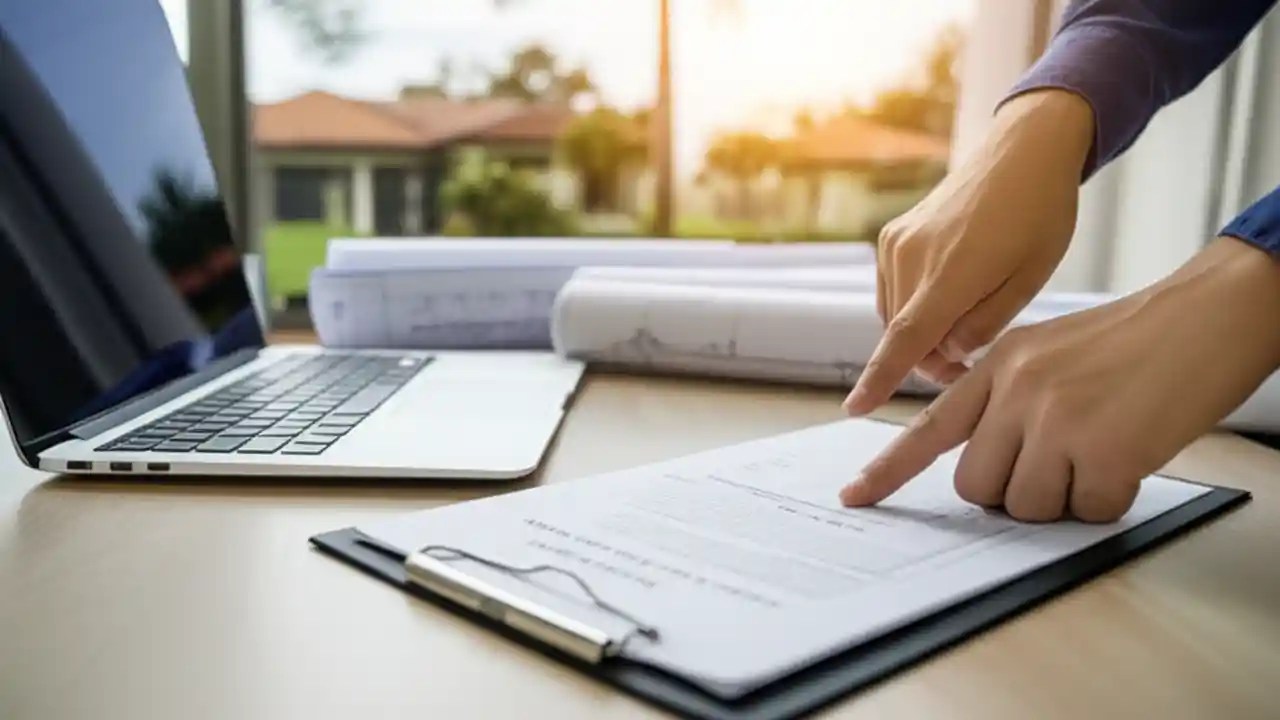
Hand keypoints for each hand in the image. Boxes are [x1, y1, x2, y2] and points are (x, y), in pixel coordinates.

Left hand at [840, 237, 1279, 522]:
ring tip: (1102, 449)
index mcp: (998, 364)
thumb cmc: (1135, 341)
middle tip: (1060, 464)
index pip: (929, 426)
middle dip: (1014, 492)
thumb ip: (1006, 397)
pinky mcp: (1102, 449)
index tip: (854, 497)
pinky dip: (1109, 500)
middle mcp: (1016, 389)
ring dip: (1065, 497)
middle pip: (978, 487)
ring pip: (1028, 506)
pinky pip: (1087, 511)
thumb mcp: (1049, 351)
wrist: (1209, 316)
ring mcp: (1056, 418)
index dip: (888, 470)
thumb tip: (987, 462)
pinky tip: (1131, 457)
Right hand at [844, 90, 1095, 413]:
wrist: (1021, 153)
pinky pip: (893, 292)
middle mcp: (913, 256)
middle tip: (970, 361)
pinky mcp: (891, 236)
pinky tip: (946, 297)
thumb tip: (948, 351)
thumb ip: (986, 324)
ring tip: (963, 325)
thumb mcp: (1031, 278)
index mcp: (953, 272)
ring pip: (895, 317)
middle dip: (930, 359)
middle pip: (903, 335)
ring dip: (921, 334)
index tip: (855, 407)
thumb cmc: (1039, 214)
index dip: (881, 378)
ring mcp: (896, 244)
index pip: (907, 339)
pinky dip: (913, 308)